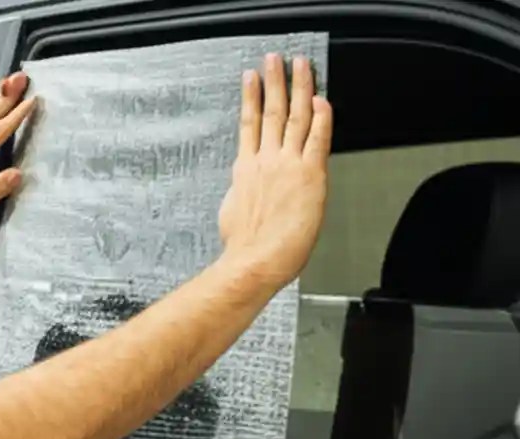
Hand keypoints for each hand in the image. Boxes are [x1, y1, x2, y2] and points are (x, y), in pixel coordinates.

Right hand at [218, 53, 332, 288]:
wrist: (253, 261)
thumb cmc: (243, 247)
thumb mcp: (232, 213)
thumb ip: (242, 194)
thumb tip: (242, 194)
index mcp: (245, 170)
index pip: (249, 124)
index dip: (251, 98)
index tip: (251, 79)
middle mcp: (265, 161)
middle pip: (270, 111)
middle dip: (273, 82)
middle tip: (274, 60)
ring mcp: (287, 165)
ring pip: (293, 116)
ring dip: (298, 88)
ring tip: (299, 66)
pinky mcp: (309, 175)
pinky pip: (318, 138)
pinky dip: (321, 117)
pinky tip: (323, 100)